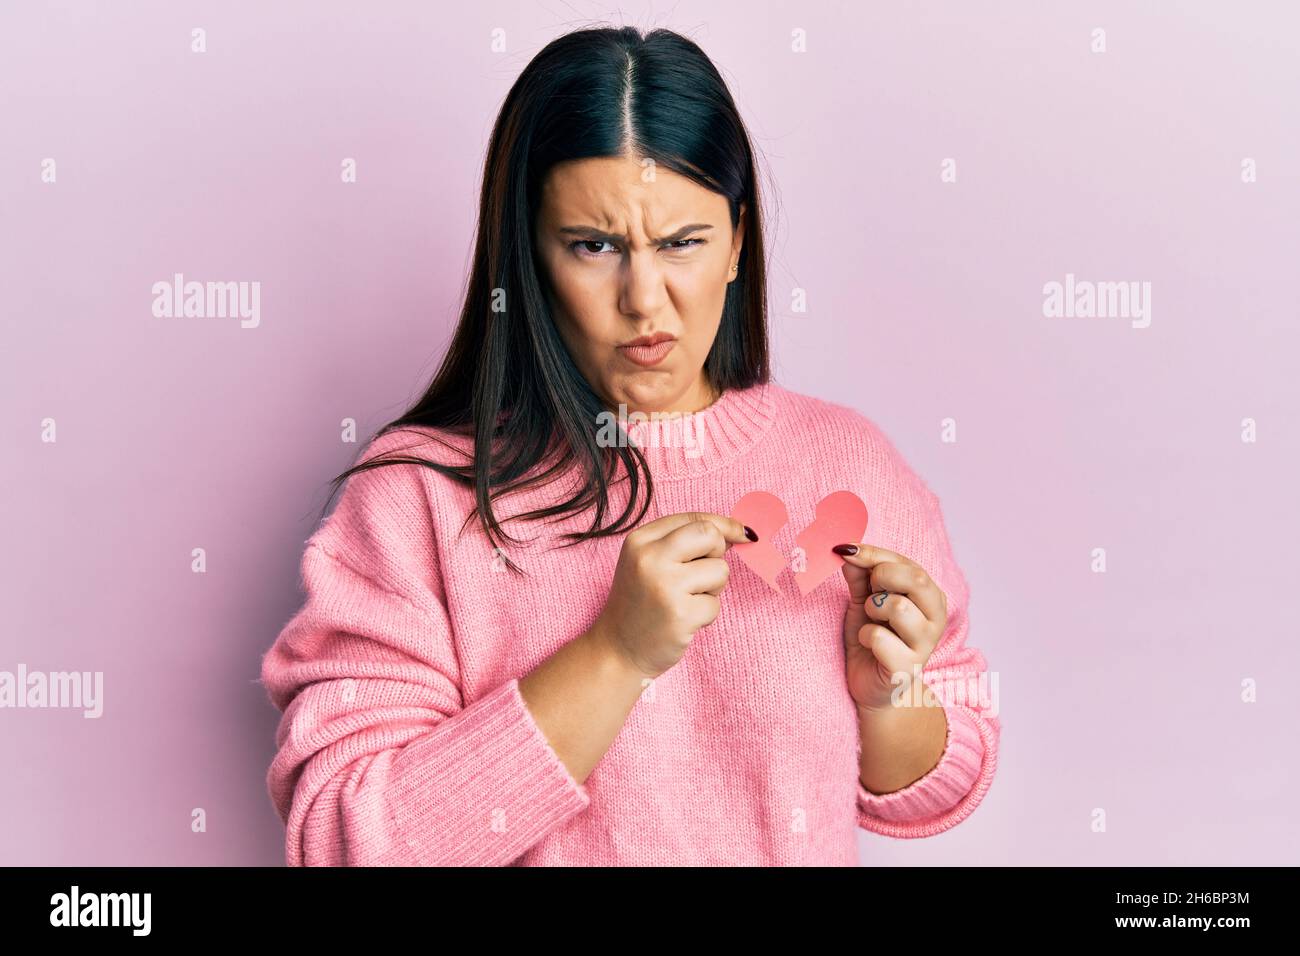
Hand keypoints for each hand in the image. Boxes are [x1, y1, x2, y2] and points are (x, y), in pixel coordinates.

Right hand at [592, 512, 754, 679]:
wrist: (617, 649)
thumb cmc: (640, 603)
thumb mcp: (648, 562)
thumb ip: (683, 543)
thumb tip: (738, 532)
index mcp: (639, 541)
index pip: (693, 518)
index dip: (724, 525)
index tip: (742, 534)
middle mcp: (649, 558)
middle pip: (710, 536)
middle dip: (717, 554)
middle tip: (701, 575)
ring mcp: (665, 586)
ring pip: (720, 570)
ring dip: (712, 589)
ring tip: (686, 601)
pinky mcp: (681, 614)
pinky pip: (716, 604)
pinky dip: (706, 615)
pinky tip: (684, 621)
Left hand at [833, 542, 947, 713]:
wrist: (872, 687)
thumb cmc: (873, 639)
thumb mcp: (863, 602)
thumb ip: (860, 577)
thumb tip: (847, 549)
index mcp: (929, 596)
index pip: (907, 564)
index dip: (874, 554)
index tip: (844, 550)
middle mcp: (935, 618)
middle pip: (915, 579)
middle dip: (881, 577)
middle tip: (868, 593)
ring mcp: (925, 645)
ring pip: (898, 606)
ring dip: (873, 609)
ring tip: (871, 621)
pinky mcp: (907, 668)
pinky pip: (880, 638)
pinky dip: (866, 636)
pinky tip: (870, 646)